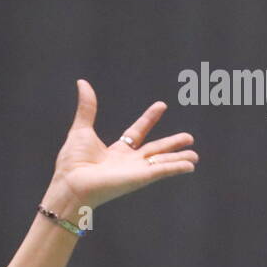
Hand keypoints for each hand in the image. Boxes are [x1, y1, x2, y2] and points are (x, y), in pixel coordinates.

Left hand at [47, 82, 198, 214]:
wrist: (71, 183)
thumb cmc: (72, 163)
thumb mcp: (82, 129)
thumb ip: (87, 108)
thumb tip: (82, 83)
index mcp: (115, 153)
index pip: (137, 133)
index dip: (149, 119)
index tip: (161, 105)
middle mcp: (127, 163)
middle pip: (155, 150)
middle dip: (172, 144)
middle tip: (189, 137)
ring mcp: (135, 171)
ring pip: (162, 162)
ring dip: (179, 158)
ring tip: (195, 155)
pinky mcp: (139, 178)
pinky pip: (162, 171)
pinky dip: (176, 167)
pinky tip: (190, 166)